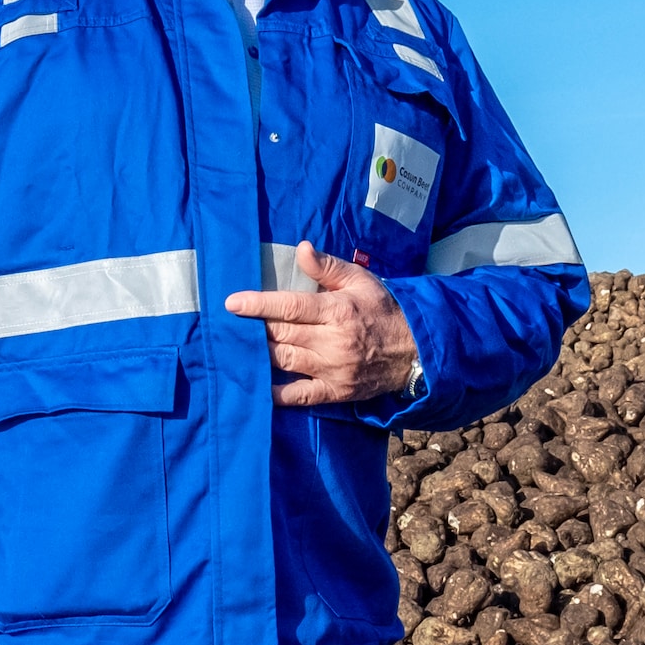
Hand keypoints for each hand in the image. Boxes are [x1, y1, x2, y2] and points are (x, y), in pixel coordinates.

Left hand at [223, 241, 418, 405]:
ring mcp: (332, 370)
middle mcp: (332, 341)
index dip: (258, 305)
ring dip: (259, 355)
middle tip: (230, 325)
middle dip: (254, 329)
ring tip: (238, 348)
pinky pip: (299, 396)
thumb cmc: (382, 310)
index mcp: (337, 311)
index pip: (289, 306)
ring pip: (285, 361)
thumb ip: (328, 267)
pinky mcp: (335, 392)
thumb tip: (301, 249)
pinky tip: (258, 387)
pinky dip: (276, 394)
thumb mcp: (361, 280)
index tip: (232, 303)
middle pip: (281, 335)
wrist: (414, 351)